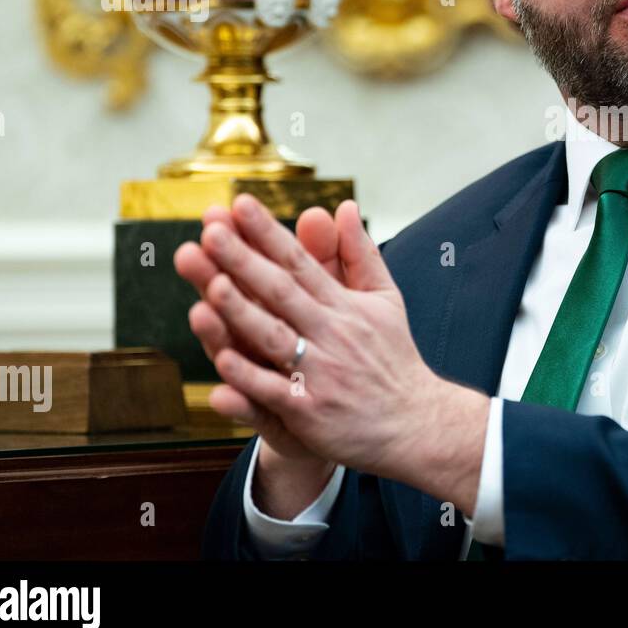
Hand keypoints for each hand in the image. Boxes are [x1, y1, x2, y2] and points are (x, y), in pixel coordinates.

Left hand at [189, 193, 442, 481]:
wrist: (415, 423)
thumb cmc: (393, 358)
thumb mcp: (385, 299)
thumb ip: (359, 253)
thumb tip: (343, 206)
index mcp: (345, 305)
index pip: (299, 261)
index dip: (268, 232)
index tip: (240, 204)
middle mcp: (331, 334)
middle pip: (281, 292)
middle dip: (244, 261)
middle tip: (211, 233)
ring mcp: (320, 374)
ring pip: (275, 338)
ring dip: (242, 312)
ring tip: (212, 286)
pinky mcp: (310, 412)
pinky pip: (274, 392)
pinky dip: (249, 377)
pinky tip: (224, 360)